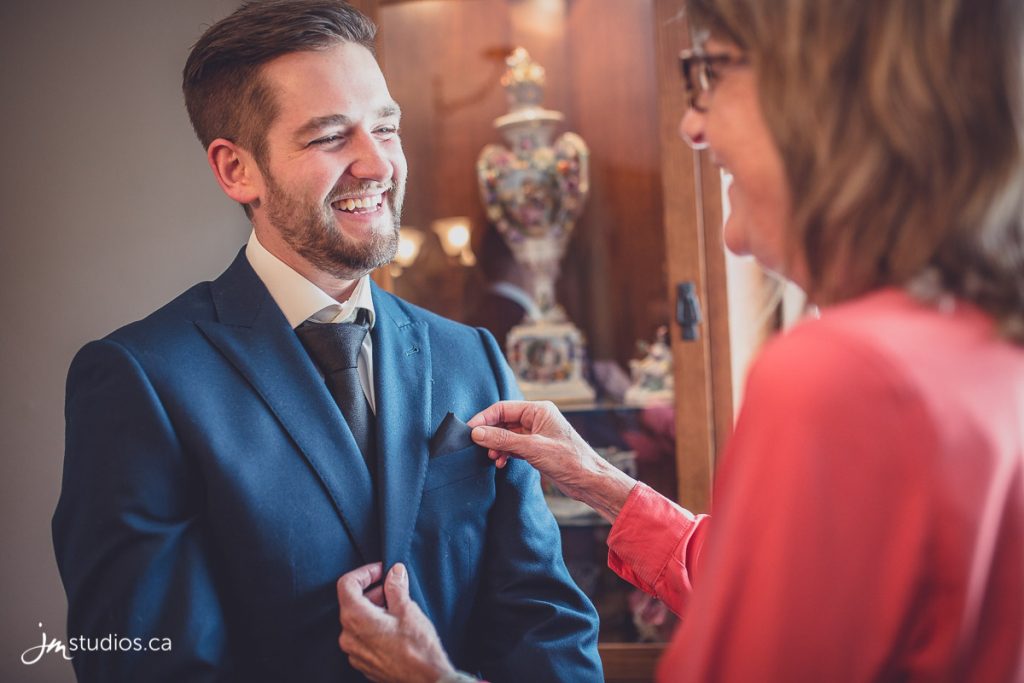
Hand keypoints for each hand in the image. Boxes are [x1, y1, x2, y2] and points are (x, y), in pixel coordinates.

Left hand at [337, 562, 454, 682]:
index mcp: (356, 618)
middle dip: (371, 591)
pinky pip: (361, 637)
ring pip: (357, 621)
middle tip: (391, 588)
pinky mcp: (362, 662)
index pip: (346, 584)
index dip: (364, 572)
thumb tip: (394, 572)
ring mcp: (354, 652)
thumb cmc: (417, 647)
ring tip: (395, 608)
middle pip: (351, 602)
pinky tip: (393, 627)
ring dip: (373, 609)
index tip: (380, 571)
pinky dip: (373, 626)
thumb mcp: (407, 609)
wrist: (425, 680)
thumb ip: (395, 587)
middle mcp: (348, 636)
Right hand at [468, 400, 636, 521]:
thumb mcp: (532, 448)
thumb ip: (503, 439)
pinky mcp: (537, 449)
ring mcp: (537, 434)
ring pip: (507, 435)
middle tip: (476, 445)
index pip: (504, 408)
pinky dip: (505, 453)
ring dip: (497, 445)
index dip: (485, 418)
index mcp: (539, 410)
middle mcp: (537, 419)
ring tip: (492, 456)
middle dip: (490, 433)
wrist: (589, 481)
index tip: (469, 430)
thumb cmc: (569, 460)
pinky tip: (501, 461)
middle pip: (504, 421)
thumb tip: (477, 433)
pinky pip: (514, 446)